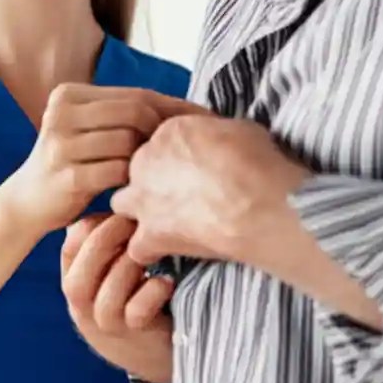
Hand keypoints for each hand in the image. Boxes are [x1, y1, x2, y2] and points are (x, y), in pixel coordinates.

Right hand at [2, 84, 200, 235]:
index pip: (136, 94)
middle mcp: (61, 113)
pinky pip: (118, 171)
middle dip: (164, 132)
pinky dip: (133, 181)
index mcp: (67, 94)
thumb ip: (121, 115)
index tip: (204, 123)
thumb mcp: (86, 130)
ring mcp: (61, 144)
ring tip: (154, 175)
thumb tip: (188, 110)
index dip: (174, 108)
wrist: (26, 203)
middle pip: (136, 112)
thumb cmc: (71, 165)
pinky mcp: (67, 176)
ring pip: (129, 141)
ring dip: (148, 160)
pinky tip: (136, 191)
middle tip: (182, 154)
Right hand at [61, 213, 173, 382]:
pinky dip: (150, 293)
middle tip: (131, 222)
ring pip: (106, 297)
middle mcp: (84, 310)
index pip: (67, 252)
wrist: (158, 354)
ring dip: (128, 267)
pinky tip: (166, 282)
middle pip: (78, 279)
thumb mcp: (112, 275)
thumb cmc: (137, 301)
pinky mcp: (136, 339)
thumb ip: (107, 249)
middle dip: (104, 242)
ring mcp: (108, 328)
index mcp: (75, 286)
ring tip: (150, 251)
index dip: (89, 227)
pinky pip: (136, 315)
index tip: (115, 211)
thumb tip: (114, 205)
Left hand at [111, 115, 310, 268]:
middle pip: (137, 170)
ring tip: (167, 222)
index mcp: (168, 132)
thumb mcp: (239, 130)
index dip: (177, 158)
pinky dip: (149, 252)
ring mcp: (144, 199)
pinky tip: (167, 253)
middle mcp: (146, 161)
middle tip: (181, 194)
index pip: (161, 142)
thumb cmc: (257, 164)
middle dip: (153, 181)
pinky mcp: (151, 234)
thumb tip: (219, 146)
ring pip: (124, 204)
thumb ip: (216, 136)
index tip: (195, 169)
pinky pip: (137, 248)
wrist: (259, 202)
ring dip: (141, 212)